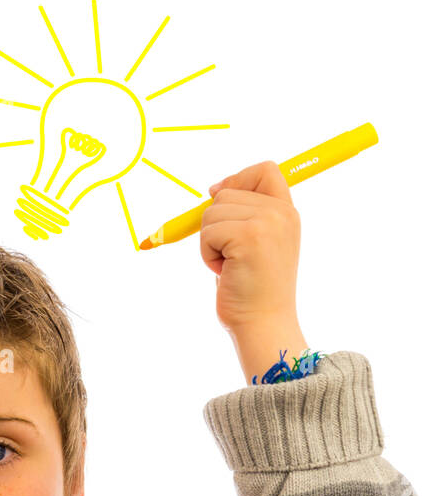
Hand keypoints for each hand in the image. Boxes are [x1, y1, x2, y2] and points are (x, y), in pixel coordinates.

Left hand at [200, 159, 301, 333]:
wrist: (263, 325)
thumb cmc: (253, 292)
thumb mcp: (257, 244)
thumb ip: (245, 215)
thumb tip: (214, 189)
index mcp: (287, 213)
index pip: (265, 170)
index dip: (237, 179)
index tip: (218, 197)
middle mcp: (282, 213)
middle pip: (226, 193)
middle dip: (216, 225)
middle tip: (232, 257)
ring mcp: (267, 222)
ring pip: (212, 212)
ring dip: (210, 242)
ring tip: (231, 266)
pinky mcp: (249, 236)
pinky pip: (207, 233)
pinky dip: (207, 255)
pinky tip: (226, 273)